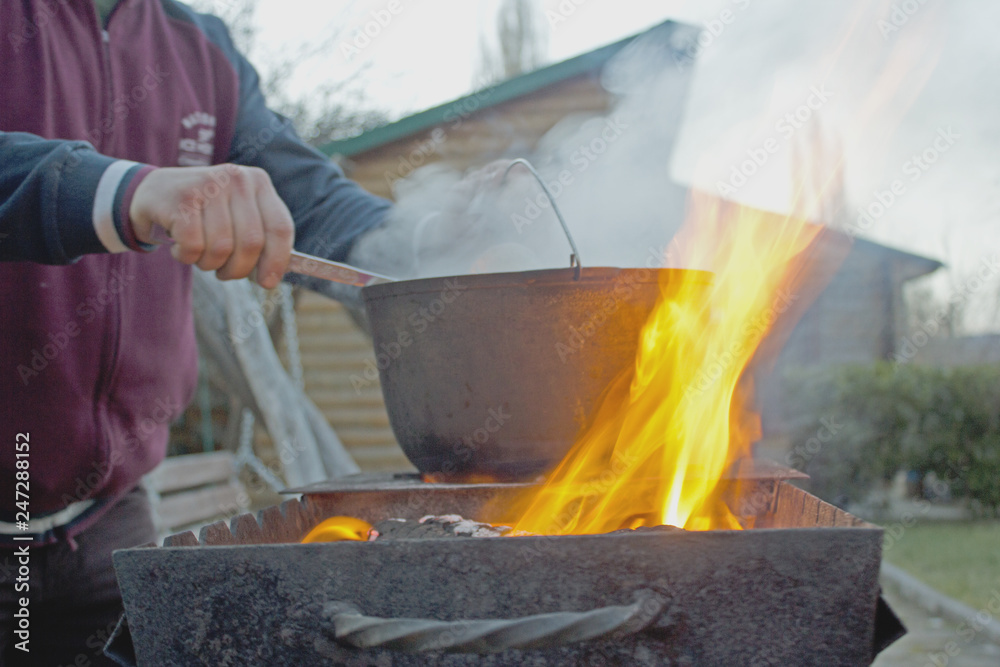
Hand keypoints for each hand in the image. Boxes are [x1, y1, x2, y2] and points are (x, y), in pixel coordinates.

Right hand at [129, 165, 294, 288]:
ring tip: (200, 254)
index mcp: (258, 182)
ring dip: (209, 264)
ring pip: (221, 248)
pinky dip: (186, 257)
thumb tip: (272, 277)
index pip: (280, 228)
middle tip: (225, 273)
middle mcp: (237, 178)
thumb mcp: (237, 216)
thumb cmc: (204, 214)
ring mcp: (208, 185)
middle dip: (238, 268)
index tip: (267, 282)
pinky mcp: (181, 198)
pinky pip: (193, 247)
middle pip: (251, 243)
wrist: (153, 192)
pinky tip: (180, 247)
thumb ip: (259, 238)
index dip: (277, 260)